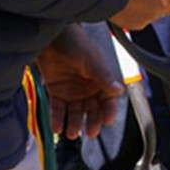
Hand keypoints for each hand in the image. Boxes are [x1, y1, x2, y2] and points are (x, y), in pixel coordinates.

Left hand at [36, 23, 123, 138]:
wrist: (51, 36)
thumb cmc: (75, 42)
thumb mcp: (91, 60)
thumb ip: (103, 76)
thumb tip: (119, 90)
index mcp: (101, 80)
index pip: (108, 100)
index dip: (108, 111)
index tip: (107, 121)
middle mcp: (88, 88)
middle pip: (92, 110)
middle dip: (92, 121)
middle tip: (90, 132)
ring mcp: (72, 91)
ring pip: (75, 112)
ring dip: (74, 123)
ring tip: (71, 133)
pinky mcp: (56, 91)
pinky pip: (58, 109)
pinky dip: (57, 119)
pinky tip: (57, 127)